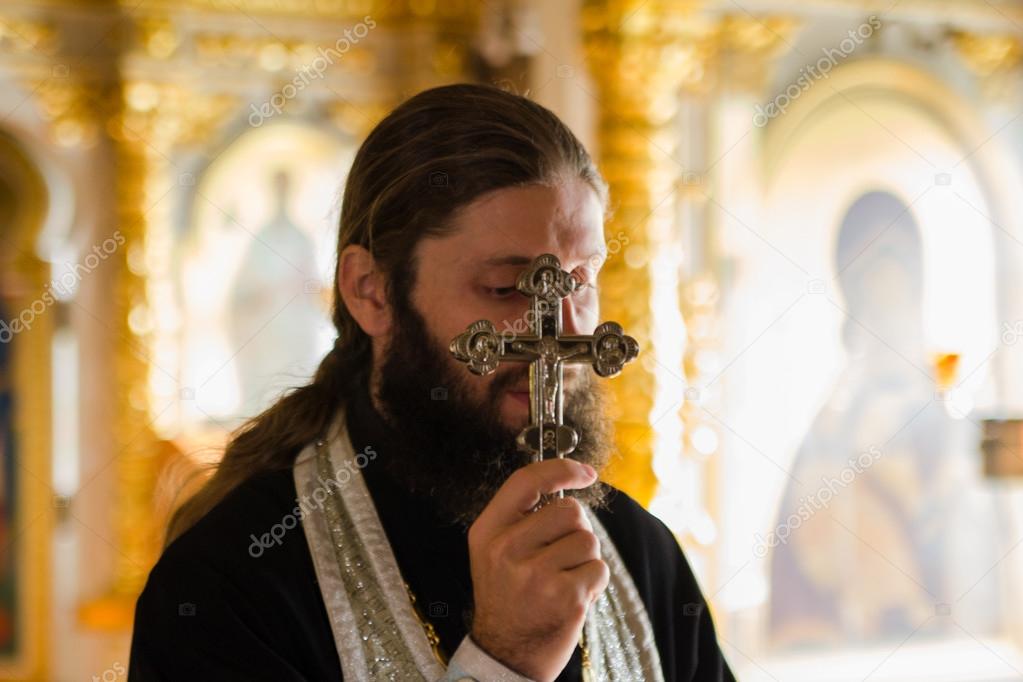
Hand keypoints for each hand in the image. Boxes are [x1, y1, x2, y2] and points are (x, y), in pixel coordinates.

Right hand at [467, 458, 607, 681]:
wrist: (506, 655)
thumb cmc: (508, 597)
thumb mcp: (494, 552)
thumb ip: (521, 517)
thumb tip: (567, 482)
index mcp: (487, 532)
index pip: (526, 481)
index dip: (560, 469)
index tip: (585, 473)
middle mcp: (507, 550)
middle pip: (569, 510)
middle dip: (575, 530)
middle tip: (560, 556)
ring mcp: (536, 575)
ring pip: (587, 540)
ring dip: (584, 559)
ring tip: (563, 580)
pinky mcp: (565, 597)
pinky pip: (599, 569)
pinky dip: (594, 583)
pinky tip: (572, 597)